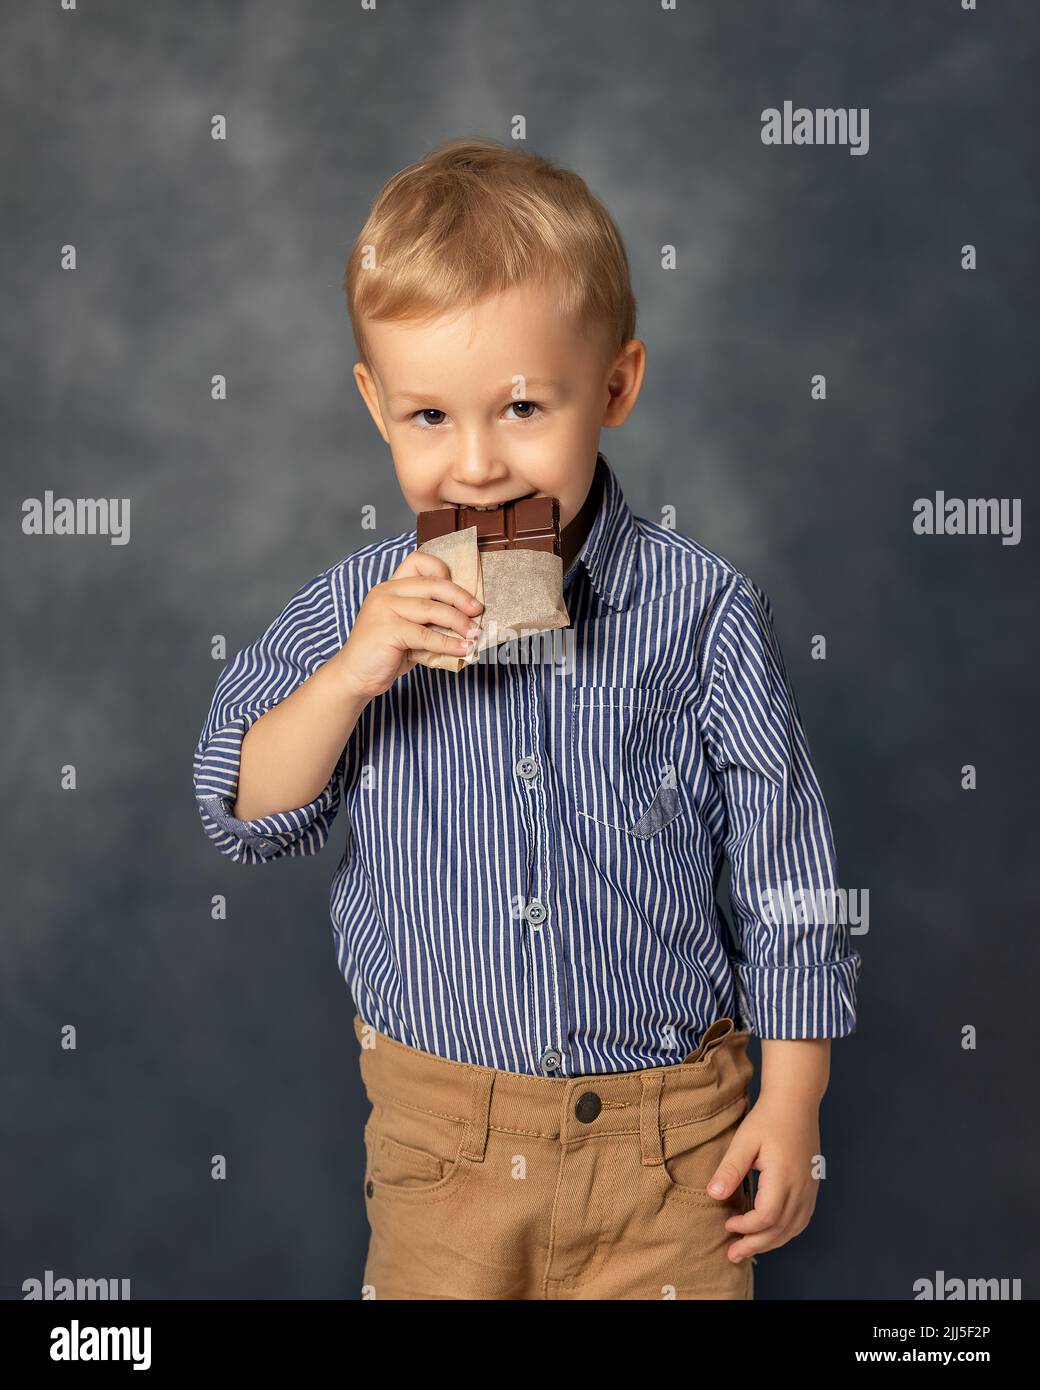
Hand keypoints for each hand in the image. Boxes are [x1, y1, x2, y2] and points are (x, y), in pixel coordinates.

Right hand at [334, 549, 483, 703]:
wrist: (355, 676)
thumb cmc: (385, 653)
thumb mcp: (410, 629)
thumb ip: (430, 619)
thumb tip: (468, 619)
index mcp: (391, 587)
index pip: (418, 561)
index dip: (443, 570)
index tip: (460, 591)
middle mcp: (386, 592)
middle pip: (432, 584)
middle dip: (460, 597)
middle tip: (478, 611)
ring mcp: (384, 609)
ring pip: (431, 608)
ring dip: (459, 622)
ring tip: (475, 634)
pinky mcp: (387, 630)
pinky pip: (426, 634)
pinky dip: (448, 643)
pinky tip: (462, 649)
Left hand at [708, 1093, 822, 1263]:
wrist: (796, 1102)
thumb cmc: (768, 1119)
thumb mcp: (744, 1140)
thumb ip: (730, 1169)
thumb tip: (714, 1195)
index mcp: (784, 1176)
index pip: (766, 1217)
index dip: (746, 1227)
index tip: (727, 1223)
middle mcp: (801, 1187)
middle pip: (780, 1229)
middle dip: (755, 1244)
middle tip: (732, 1254)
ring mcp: (809, 1189)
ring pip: (792, 1228)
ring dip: (770, 1242)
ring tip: (748, 1248)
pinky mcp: (811, 1187)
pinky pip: (801, 1220)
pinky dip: (785, 1232)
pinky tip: (770, 1233)